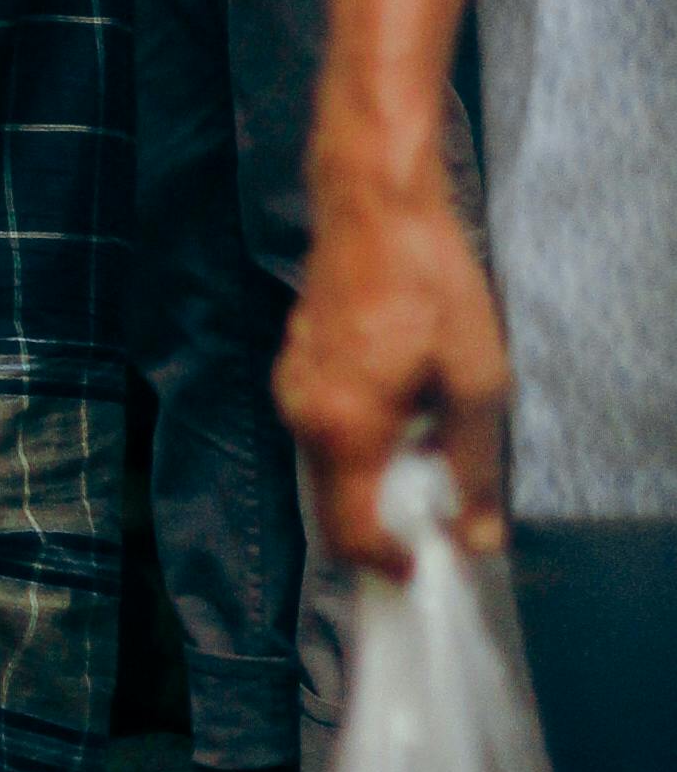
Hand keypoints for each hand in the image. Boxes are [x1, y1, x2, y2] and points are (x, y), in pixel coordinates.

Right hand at [281, 143, 510, 574]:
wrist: (374, 204)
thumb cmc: (426, 283)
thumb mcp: (476, 381)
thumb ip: (474, 467)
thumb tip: (478, 535)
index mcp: (345, 430)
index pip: (352, 536)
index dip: (391, 564)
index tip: (428, 567)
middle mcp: (304, 417)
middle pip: (334, 508)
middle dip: (384, 525)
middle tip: (440, 513)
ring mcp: (293, 388)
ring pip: (328, 467)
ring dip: (373, 479)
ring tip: (430, 446)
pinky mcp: (295, 364)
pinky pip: (323, 428)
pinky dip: (359, 441)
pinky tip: (404, 406)